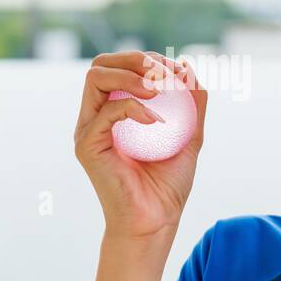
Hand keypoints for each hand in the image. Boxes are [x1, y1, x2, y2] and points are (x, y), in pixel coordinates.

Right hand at [73, 50, 207, 238]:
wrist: (156, 221)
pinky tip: (156, 120)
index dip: (144, 59)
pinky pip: (106, 112)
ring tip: (157, 88)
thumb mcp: (190, 137)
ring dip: (130, 75)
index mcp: (113, 112)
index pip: (118, 68)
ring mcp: (88, 130)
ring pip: (95, 78)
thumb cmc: (168, 185)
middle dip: (134, 59)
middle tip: (162, 72)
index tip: (174, 68)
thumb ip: (193, 104)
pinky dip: (133, 107)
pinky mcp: (86, 146)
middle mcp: (95, 117)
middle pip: (101, 64)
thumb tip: (188, 68)